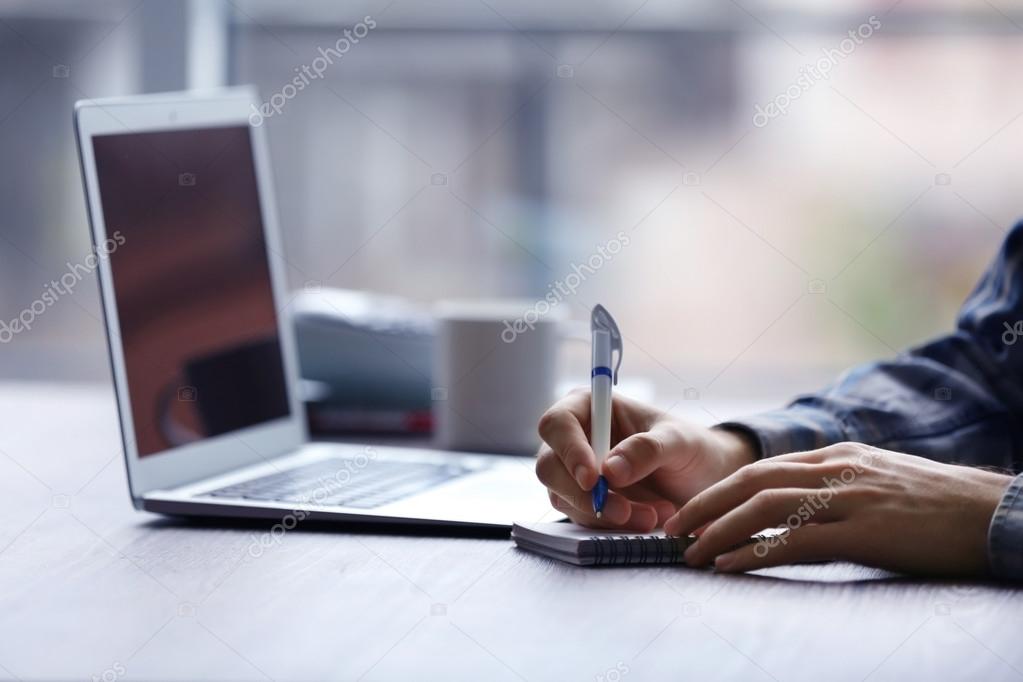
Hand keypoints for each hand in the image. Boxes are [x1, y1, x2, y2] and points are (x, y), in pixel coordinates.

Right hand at [535, 389, 757, 531]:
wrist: (703, 479)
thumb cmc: (689, 446)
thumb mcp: (678, 441)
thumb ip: (648, 449)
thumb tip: (610, 470)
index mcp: (589, 407)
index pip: (557, 424)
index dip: (568, 450)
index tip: (594, 479)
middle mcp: (575, 439)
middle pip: (550, 467)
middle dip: (584, 495)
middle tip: (623, 511)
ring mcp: (574, 473)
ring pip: (563, 498)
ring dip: (603, 515)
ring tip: (652, 517)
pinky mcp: (584, 502)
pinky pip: (582, 519)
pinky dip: (611, 526)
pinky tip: (646, 520)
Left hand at [664, 442, 1012, 576]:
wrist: (991, 511)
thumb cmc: (934, 504)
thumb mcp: (875, 480)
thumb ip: (834, 485)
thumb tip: (796, 506)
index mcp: (835, 458)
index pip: (763, 469)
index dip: (720, 490)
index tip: (691, 510)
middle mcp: (835, 471)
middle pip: (752, 481)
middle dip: (705, 504)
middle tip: (671, 527)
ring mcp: (849, 498)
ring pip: (765, 507)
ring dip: (719, 529)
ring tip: (689, 551)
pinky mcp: (864, 532)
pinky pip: (797, 540)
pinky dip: (755, 551)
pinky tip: (730, 564)